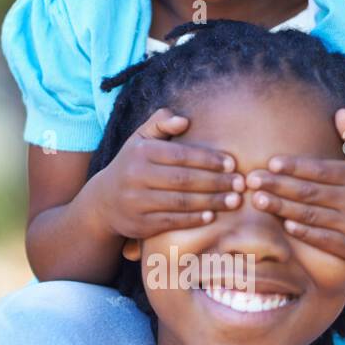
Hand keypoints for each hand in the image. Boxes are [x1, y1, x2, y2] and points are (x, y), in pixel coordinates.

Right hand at [93, 108, 243, 238]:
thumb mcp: (140, 139)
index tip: (232, 163)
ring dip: (211, 202)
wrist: (103, 202)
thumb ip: (160, 123)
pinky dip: (194, 219)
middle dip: (216, 182)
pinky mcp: (140, 224)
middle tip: (240, 184)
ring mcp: (137, 202)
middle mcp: (137, 176)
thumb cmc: (132, 165)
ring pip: (180, 202)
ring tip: (234, 201)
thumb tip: (184, 120)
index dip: (208, 159)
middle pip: (184, 180)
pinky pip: (172, 221)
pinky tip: (212, 216)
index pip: (181, 155)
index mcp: (141, 152)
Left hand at [245, 108, 344, 264]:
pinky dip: (304, 231)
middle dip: (279, 186)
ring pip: (312, 215)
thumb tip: (340, 112)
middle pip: (310, 192)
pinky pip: (324, 239)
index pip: (321, 170)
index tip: (271, 163)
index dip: (295, 167)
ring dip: (283, 207)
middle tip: (251, 181)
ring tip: (258, 200)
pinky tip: (284, 224)